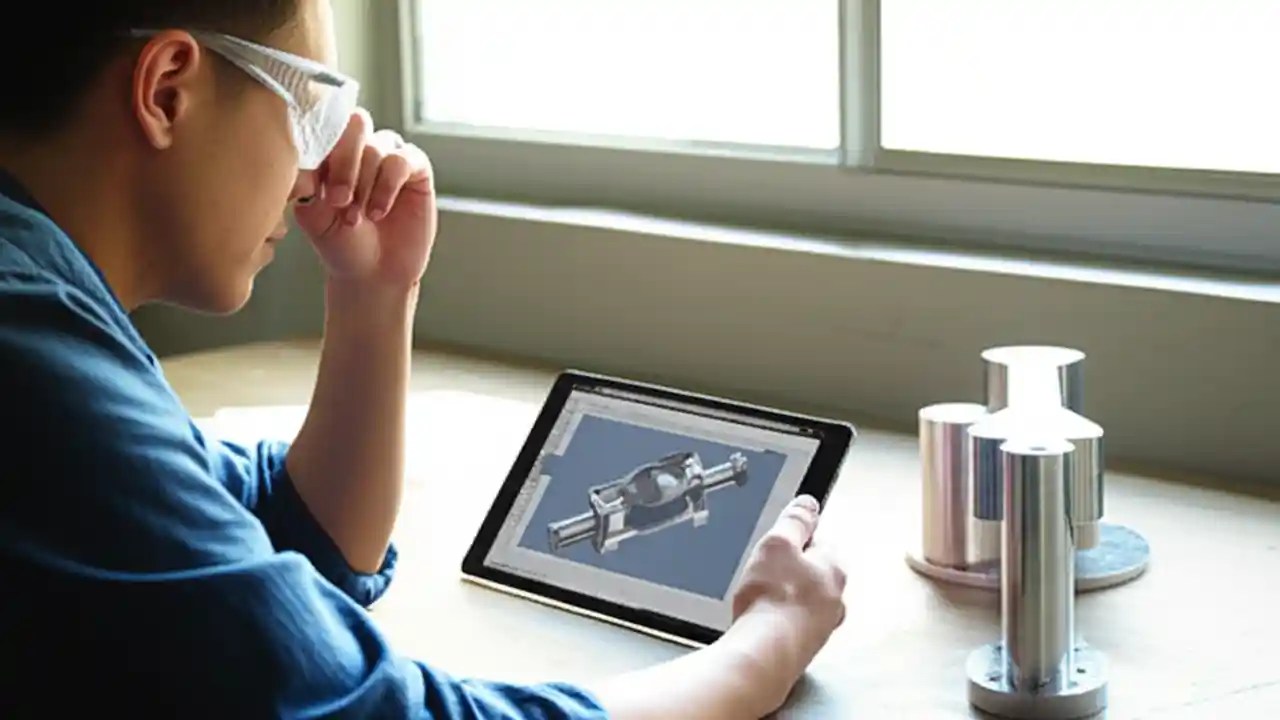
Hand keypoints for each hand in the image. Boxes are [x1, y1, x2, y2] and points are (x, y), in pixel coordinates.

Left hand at [294, 109, 436, 290]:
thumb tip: (306, 156)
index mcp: (332, 149)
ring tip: (357, 217)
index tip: (317, 187)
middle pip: (354, 126)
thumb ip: (308, 181)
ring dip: (365, 183)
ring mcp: (389, 155)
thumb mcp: (313, 214)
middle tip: (338, 200)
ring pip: (376, 146)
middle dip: (344, 163)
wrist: (373, 273)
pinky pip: (403, 160)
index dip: (322, 149)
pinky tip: (378, 212)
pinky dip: (387, 186)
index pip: (327, 124)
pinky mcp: (416, 169)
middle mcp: (362, 147)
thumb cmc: (341, 244)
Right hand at [726, 495, 846, 708]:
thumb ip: (795, 521)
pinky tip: (760, 624)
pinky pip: (792, 626)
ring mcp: (822, 627)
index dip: (793, 541)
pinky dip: (777, 623)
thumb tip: (809, 503)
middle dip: (788, 573)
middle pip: (811, 575)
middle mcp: (835, 599)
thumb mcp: (777, 544)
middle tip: (762, 574)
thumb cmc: (773, 600)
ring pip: (802, 602)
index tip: (775, 545)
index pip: (819, 542)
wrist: (764, 656)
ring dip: (782, 599)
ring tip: (757, 601)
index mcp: (834, 568)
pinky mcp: (805, 649)